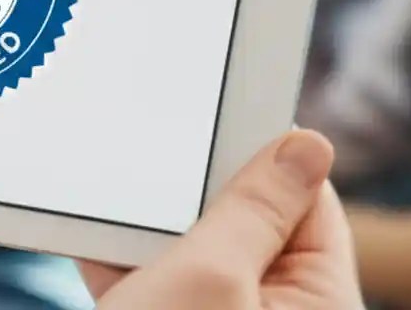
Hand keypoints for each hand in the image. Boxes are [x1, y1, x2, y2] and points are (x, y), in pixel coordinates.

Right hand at [78, 130, 363, 308]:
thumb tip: (306, 145)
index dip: (259, 157)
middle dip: (190, 197)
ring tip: (114, 208)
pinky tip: (94, 239)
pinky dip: (126, 264)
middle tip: (151, 174)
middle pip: (243, 222)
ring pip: (191, 252)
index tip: (214, 119)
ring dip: (149, 231)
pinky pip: (156, 283)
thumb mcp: (210, 279)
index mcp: (317, 304)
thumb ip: (253, 209)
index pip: (306, 201)